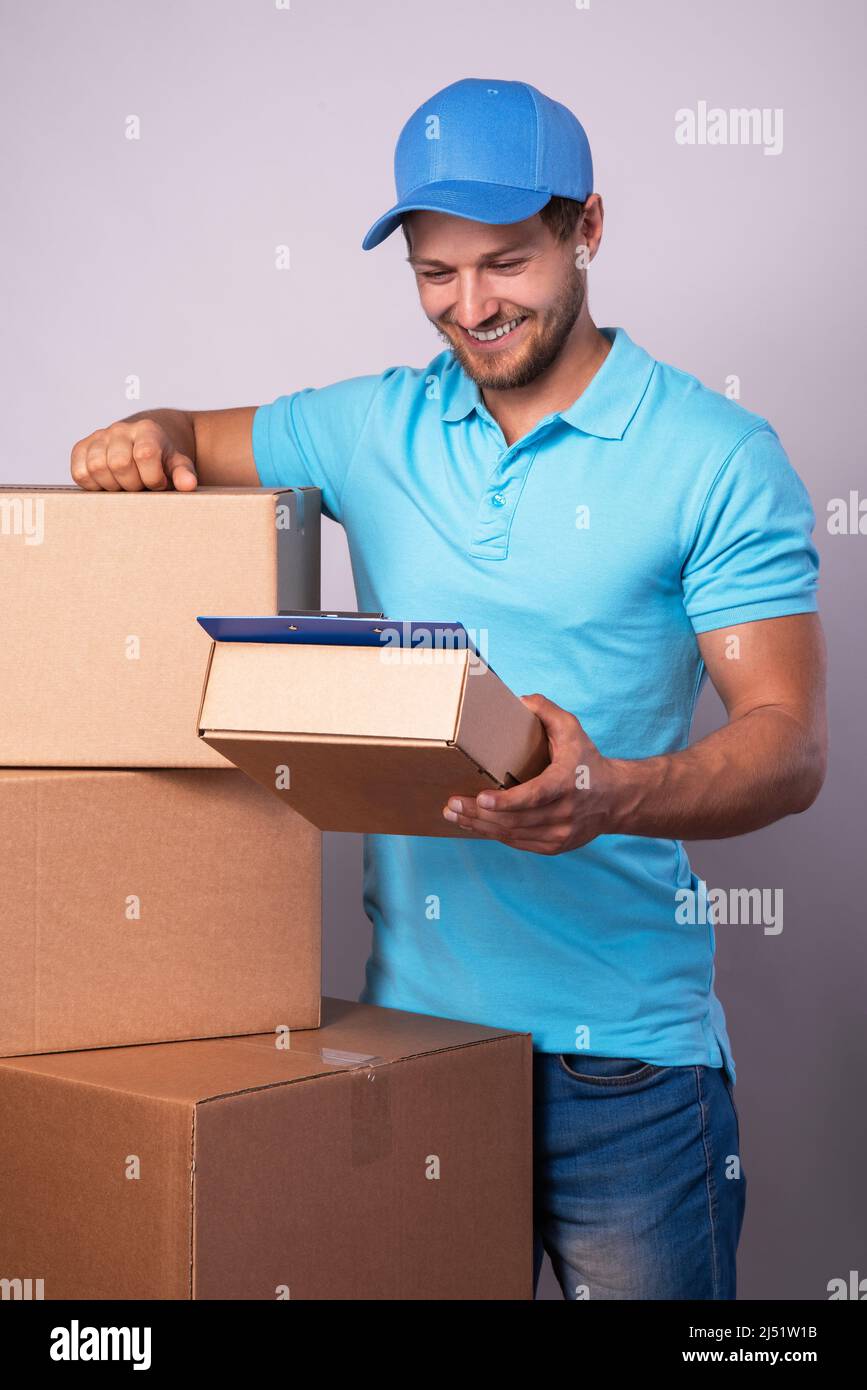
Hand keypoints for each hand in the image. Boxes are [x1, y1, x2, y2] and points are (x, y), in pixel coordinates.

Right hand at [70, 418, 197, 490]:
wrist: (147, 439)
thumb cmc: (163, 458)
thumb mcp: (178, 464)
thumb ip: (184, 473)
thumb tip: (188, 485)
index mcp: (147, 430)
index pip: (145, 454)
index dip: (153, 477)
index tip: (159, 483)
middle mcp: (121, 429)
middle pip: (119, 464)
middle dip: (132, 484)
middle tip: (141, 486)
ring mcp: (100, 437)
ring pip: (96, 467)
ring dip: (111, 485)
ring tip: (124, 485)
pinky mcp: (82, 447)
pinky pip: (79, 471)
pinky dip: (91, 483)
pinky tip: (107, 483)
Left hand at [442, 693, 620, 853]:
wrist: (616, 799)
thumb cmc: (588, 761)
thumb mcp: (573, 729)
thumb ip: (546, 711)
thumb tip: (518, 699)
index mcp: (567, 783)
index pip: (535, 796)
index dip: (507, 801)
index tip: (482, 798)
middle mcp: (565, 812)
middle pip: (516, 819)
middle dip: (479, 813)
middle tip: (452, 804)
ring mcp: (560, 833)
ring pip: (513, 833)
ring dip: (480, 826)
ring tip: (454, 814)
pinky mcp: (554, 846)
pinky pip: (518, 842)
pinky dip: (495, 834)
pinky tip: (475, 824)